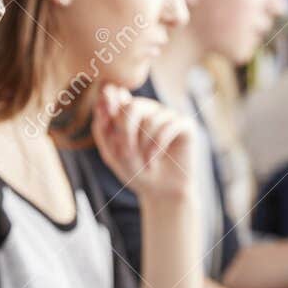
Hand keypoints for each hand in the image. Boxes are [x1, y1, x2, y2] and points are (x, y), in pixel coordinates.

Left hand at [91, 84, 196, 202]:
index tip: (105, 117)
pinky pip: (169, 127)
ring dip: (143, 145)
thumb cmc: (135, 171)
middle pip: (133, 106)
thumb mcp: (112, 153)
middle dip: (125, 132)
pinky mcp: (185, 125)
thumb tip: (105, 98)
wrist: (160, 192)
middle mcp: (149, 109)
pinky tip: (153, 160)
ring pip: (151, 120)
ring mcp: (167, 116)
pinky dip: (158, 145)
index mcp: (128, 112)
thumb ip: (103, 127)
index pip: (115, 95)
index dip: (109, 102)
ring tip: (144, 164)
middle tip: (125, 153)